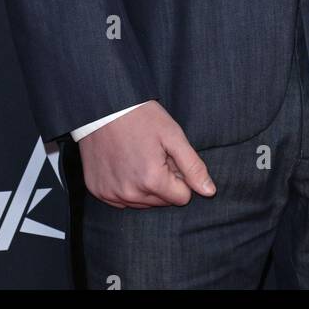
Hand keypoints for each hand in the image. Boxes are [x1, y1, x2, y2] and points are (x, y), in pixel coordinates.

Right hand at [77, 100, 216, 208]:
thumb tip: (210, 191)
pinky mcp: (98, 191)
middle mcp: (130, 193)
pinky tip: (123, 164)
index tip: (169, 157)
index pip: (182, 197)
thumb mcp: (172, 135)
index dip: (180, 176)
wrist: (103, 105)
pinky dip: (125, 186)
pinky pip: (121, 200)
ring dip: (145, 186)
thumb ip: (193, 166)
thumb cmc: (140, 116)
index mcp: (152, 180)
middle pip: (162, 202)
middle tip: (154, 154)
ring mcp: (111, 194)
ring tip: (138, 157)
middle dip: (163, 182)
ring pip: (142, 203)